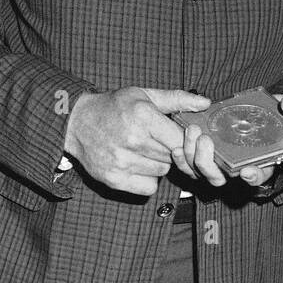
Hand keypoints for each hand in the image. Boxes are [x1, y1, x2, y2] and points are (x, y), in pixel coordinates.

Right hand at [63, 87, 212, 195]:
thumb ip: (177, 99)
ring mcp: (122, 162)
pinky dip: (147, 179)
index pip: (181, 140)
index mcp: (142, 116)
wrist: (77, 122)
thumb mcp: (144, 95)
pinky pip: (149, 187)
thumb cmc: (113, 107)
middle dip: (169, 149)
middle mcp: (132, 140)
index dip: (184, 140)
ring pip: (162, 172)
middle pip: (173, 156)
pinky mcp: (114, 179)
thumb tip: (205, 103)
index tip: (176, 135)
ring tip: (140, 149)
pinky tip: (135, 164)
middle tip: (153, 138)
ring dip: (157, 164)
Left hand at [180, 91, 282, 188]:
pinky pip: (189, 165)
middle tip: (206, 140)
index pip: (257, 175)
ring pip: (202, 172)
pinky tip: (178, 144)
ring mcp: (220, 162)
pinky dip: (182, 159)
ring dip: (193, 157)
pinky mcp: (204, 155)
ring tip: (192, 132)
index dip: (252, 176)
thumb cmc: (280, 114)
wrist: (264, 111)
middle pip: (221, 177)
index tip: (246, 170)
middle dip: (209, 163)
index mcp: (262, 160)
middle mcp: (239, 166)